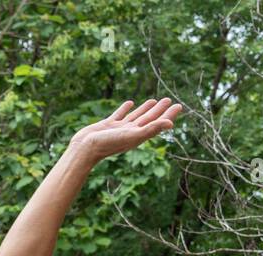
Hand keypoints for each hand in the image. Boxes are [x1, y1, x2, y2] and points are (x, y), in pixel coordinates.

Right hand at [68, 98, 182, 162]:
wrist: (84, 148)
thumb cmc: (107, 144)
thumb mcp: (131, 135)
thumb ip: (151, 129)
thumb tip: (171, 123)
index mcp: (138, 135)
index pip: (157, 123)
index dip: (168, 115)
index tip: (178, 106)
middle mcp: (130, 132)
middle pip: (149, 119)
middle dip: (159, 110)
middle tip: (169, 100)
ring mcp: (118, 129)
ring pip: (135, 116)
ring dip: (145, 109)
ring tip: (153, 100)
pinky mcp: (107, 125)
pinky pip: (119, 114)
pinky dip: (125, 109)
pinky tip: (129, 103)